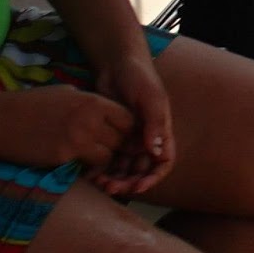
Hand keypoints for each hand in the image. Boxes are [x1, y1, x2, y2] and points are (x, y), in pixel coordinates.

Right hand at [0, 85, 136, 171]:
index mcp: (93, 102)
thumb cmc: (31, 104)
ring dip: (103, 159)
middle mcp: (90, 120)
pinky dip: (86, 168)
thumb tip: (105, 111)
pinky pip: (87, 167)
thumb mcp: (66, 93)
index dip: (127, 129)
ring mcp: (77, 140)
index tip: (121, 135)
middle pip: (121, 139)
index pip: (128, 119)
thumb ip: (89, 103)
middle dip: (119, 146)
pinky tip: (78, 164)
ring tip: (93, 158)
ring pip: (108, 156)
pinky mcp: (63, 157)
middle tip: (111, 151)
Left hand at [91, 52, 174, 196]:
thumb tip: (155, 152)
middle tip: (110, 188)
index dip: (153, 178)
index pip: (163, 162)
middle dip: (128, 183)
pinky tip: (90, 175)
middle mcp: (146, 139)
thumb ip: (155, 123)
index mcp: (161, 132)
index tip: (137, 187)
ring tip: (98, 182)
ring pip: (123, 169)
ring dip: (114, 179)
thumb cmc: (139, 78)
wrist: (115, 65)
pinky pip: (108, 159)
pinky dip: (101, 169)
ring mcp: (128, 139)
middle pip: (141, 171)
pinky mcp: (111, 137)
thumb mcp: (151, 98)